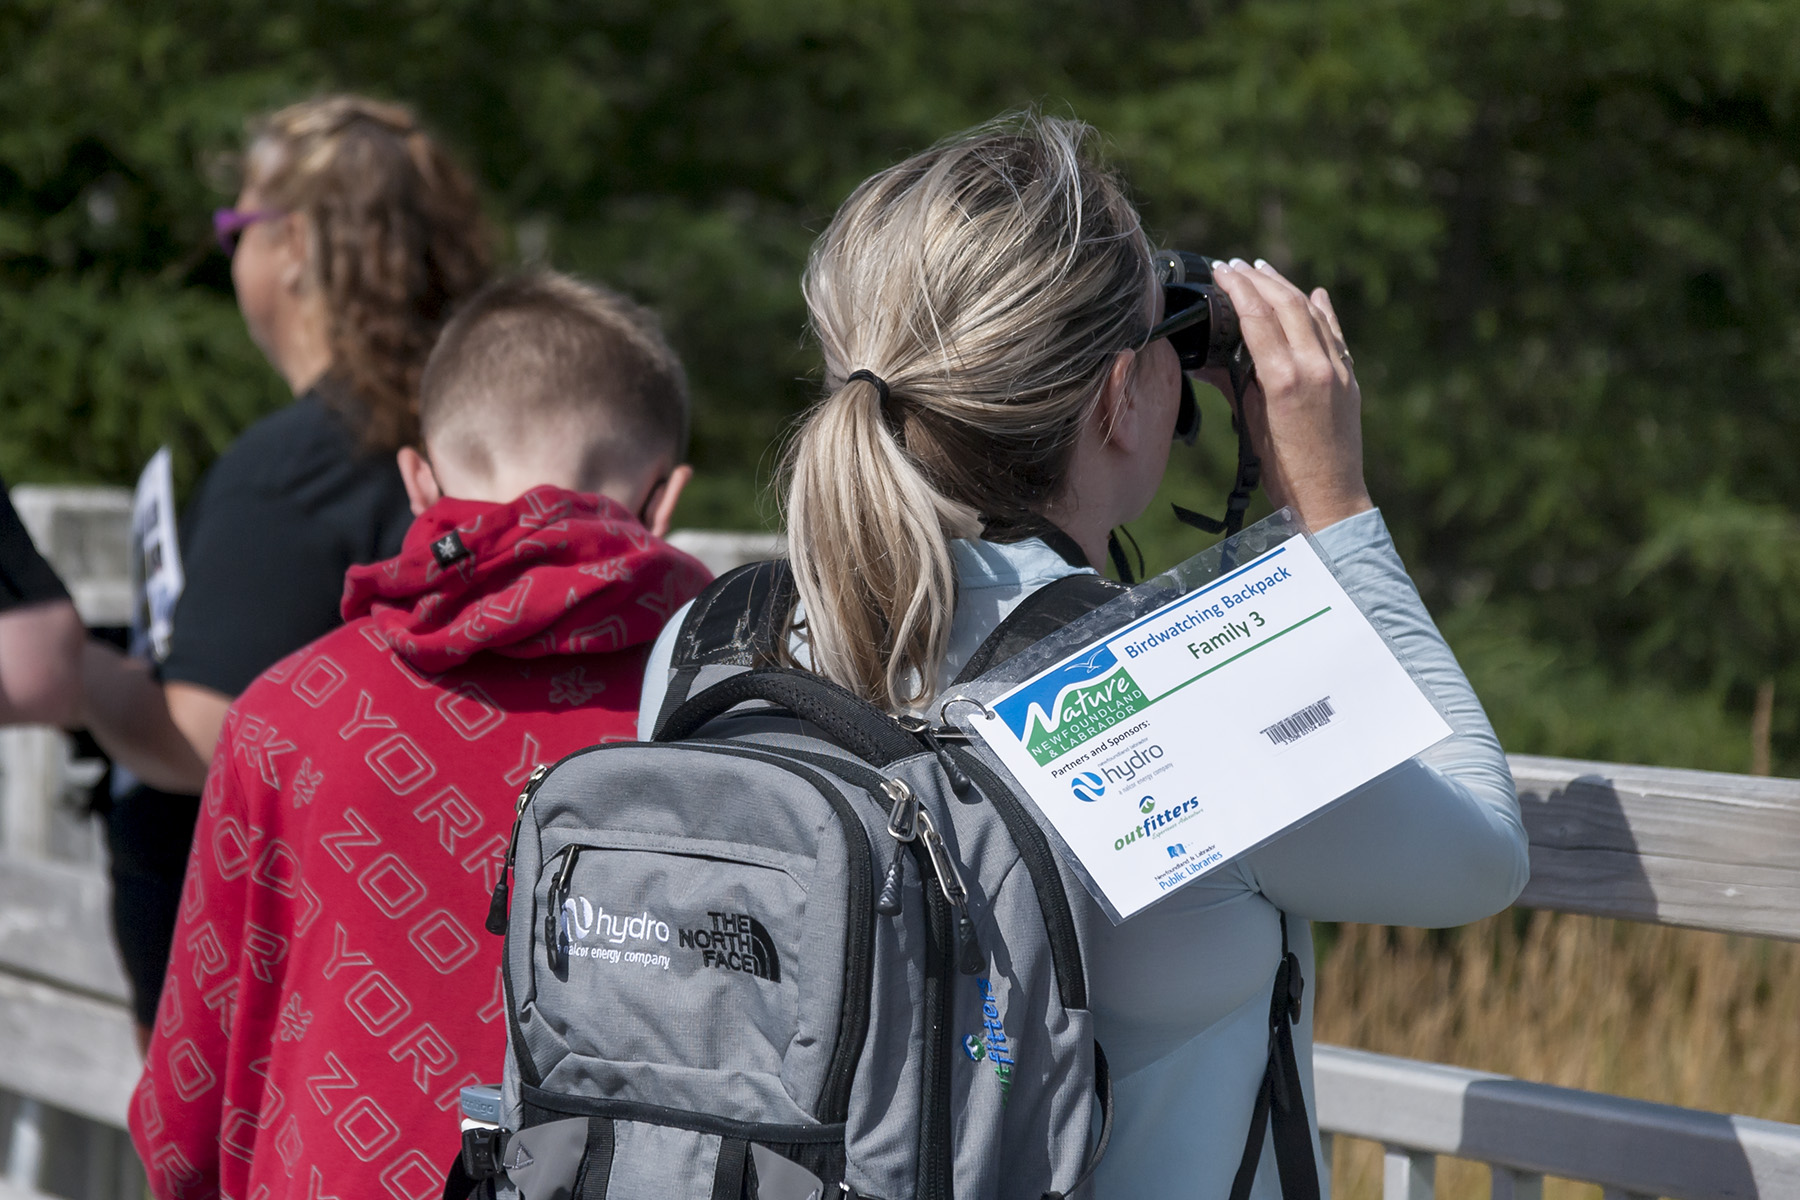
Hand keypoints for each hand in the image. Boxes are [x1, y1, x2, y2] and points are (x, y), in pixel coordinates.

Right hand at [1203, 259, 1372, 530]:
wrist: (1330, 498)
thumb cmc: (1282, 470)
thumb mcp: (1250, 424)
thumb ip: (1234, 383)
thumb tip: (1206, 359)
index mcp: (1284, 379)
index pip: (1257, 317)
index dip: (1237, 289)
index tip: (1221, 271)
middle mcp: (1315, 367)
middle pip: (1286, 304)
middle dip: (1259, 280)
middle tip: (1235, 265)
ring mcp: (1337, 370)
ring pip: (1312, 312)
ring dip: (1287, 287)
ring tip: (1264, 271)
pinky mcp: (1350, 378)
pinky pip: (1335, 333)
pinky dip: (1323, 310)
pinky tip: (1315, 294)